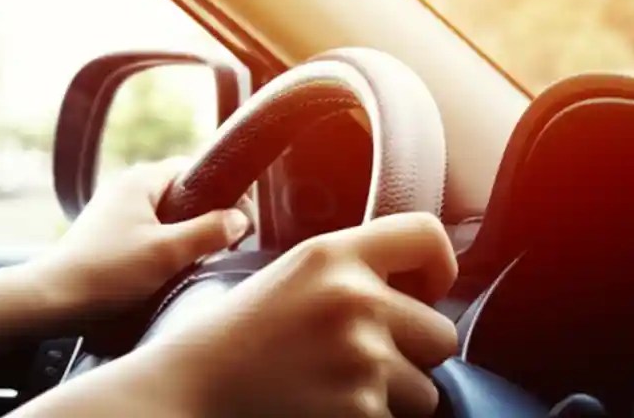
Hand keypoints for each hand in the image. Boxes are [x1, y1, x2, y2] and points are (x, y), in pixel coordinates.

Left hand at [31, 158, 252, 317]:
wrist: (54, 298)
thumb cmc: (107, 272)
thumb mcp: (167, 253)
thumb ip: (209, 232)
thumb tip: (240, 219)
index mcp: (140, 179)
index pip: (194, 169)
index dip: (221, 192)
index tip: (239, 221)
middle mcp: (125, 188)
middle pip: (181, 194)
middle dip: (202, 218)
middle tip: (216, 246)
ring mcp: (114, 211)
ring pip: (165, 216)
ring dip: (181, 237)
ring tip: (187, 262)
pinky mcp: (107, 234)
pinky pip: (147, 232)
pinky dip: (161, 247)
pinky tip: (163, 271)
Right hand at [142, 213, 458, 417]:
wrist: (192, 388)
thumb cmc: (235, 336)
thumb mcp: (288, 275)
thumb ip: (347, 269)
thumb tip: (419, 284)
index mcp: (331, 255)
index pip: (426, 235)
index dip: (439, 266)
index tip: (425, 290)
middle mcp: (353, 299)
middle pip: (441, 332)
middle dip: (411, 353)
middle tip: (358, 358)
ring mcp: (361, 357)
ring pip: (427, 389)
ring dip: (392, 396)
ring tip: (333, 386)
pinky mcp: (361, 409)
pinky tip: (324, 408)